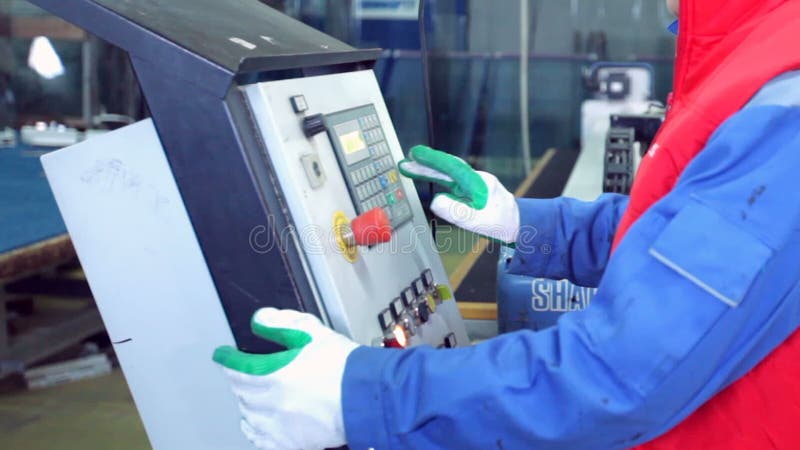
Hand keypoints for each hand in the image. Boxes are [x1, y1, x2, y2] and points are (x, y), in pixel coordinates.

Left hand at [213, 308, 358, 449]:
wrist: (368, 396)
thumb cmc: (345, 366)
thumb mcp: (313, 332)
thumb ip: (282, 323)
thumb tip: (260, 320)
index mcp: (275, 374)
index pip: (236, 368)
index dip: (226, 359)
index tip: (223, 355)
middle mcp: (273, 403)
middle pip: (241, 393)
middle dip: (239, 380)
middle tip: (242, 373)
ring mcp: (281, 426)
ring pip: (249, 417)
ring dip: (247, 404)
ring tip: (253, 396)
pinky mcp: (292, 443)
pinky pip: (262, 440)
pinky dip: (256, 430)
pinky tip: (259, 423)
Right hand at [398, 145, 519, 243]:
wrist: (520, 225)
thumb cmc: (503, 224)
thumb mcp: (479, 222)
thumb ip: (457, 212)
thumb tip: (435, 201)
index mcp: (480, 183)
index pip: (453, 167)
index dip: (433, 161)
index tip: (416, 154)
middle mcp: (476, 179)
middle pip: (447, 168)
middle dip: (425, 164)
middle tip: (405, 161)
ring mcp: (474, 184)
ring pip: (448, 173)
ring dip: (429, 170)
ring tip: (408, 167)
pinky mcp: (471, 190)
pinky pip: (450, 180)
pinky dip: (437, 177)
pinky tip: (426, 175)